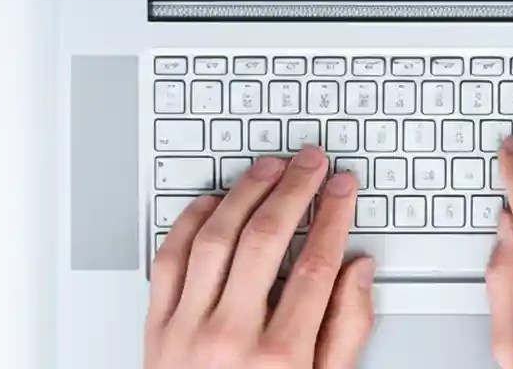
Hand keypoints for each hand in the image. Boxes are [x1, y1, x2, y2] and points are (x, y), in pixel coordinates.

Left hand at [145, 146, 374, 368]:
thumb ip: (346, 329)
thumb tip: (358, 270)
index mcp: (281, 358)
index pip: (315, 264)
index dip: (334, 215)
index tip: (342, 188)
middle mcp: (230, 339)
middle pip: (266, 239)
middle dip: (294, 189)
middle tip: (311, 162)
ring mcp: (186, 331)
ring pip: (216, 238)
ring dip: (245, 193)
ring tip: (269, 168)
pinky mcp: (155, 329)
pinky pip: (169, 259)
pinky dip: (190, 222)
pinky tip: (214, 200)